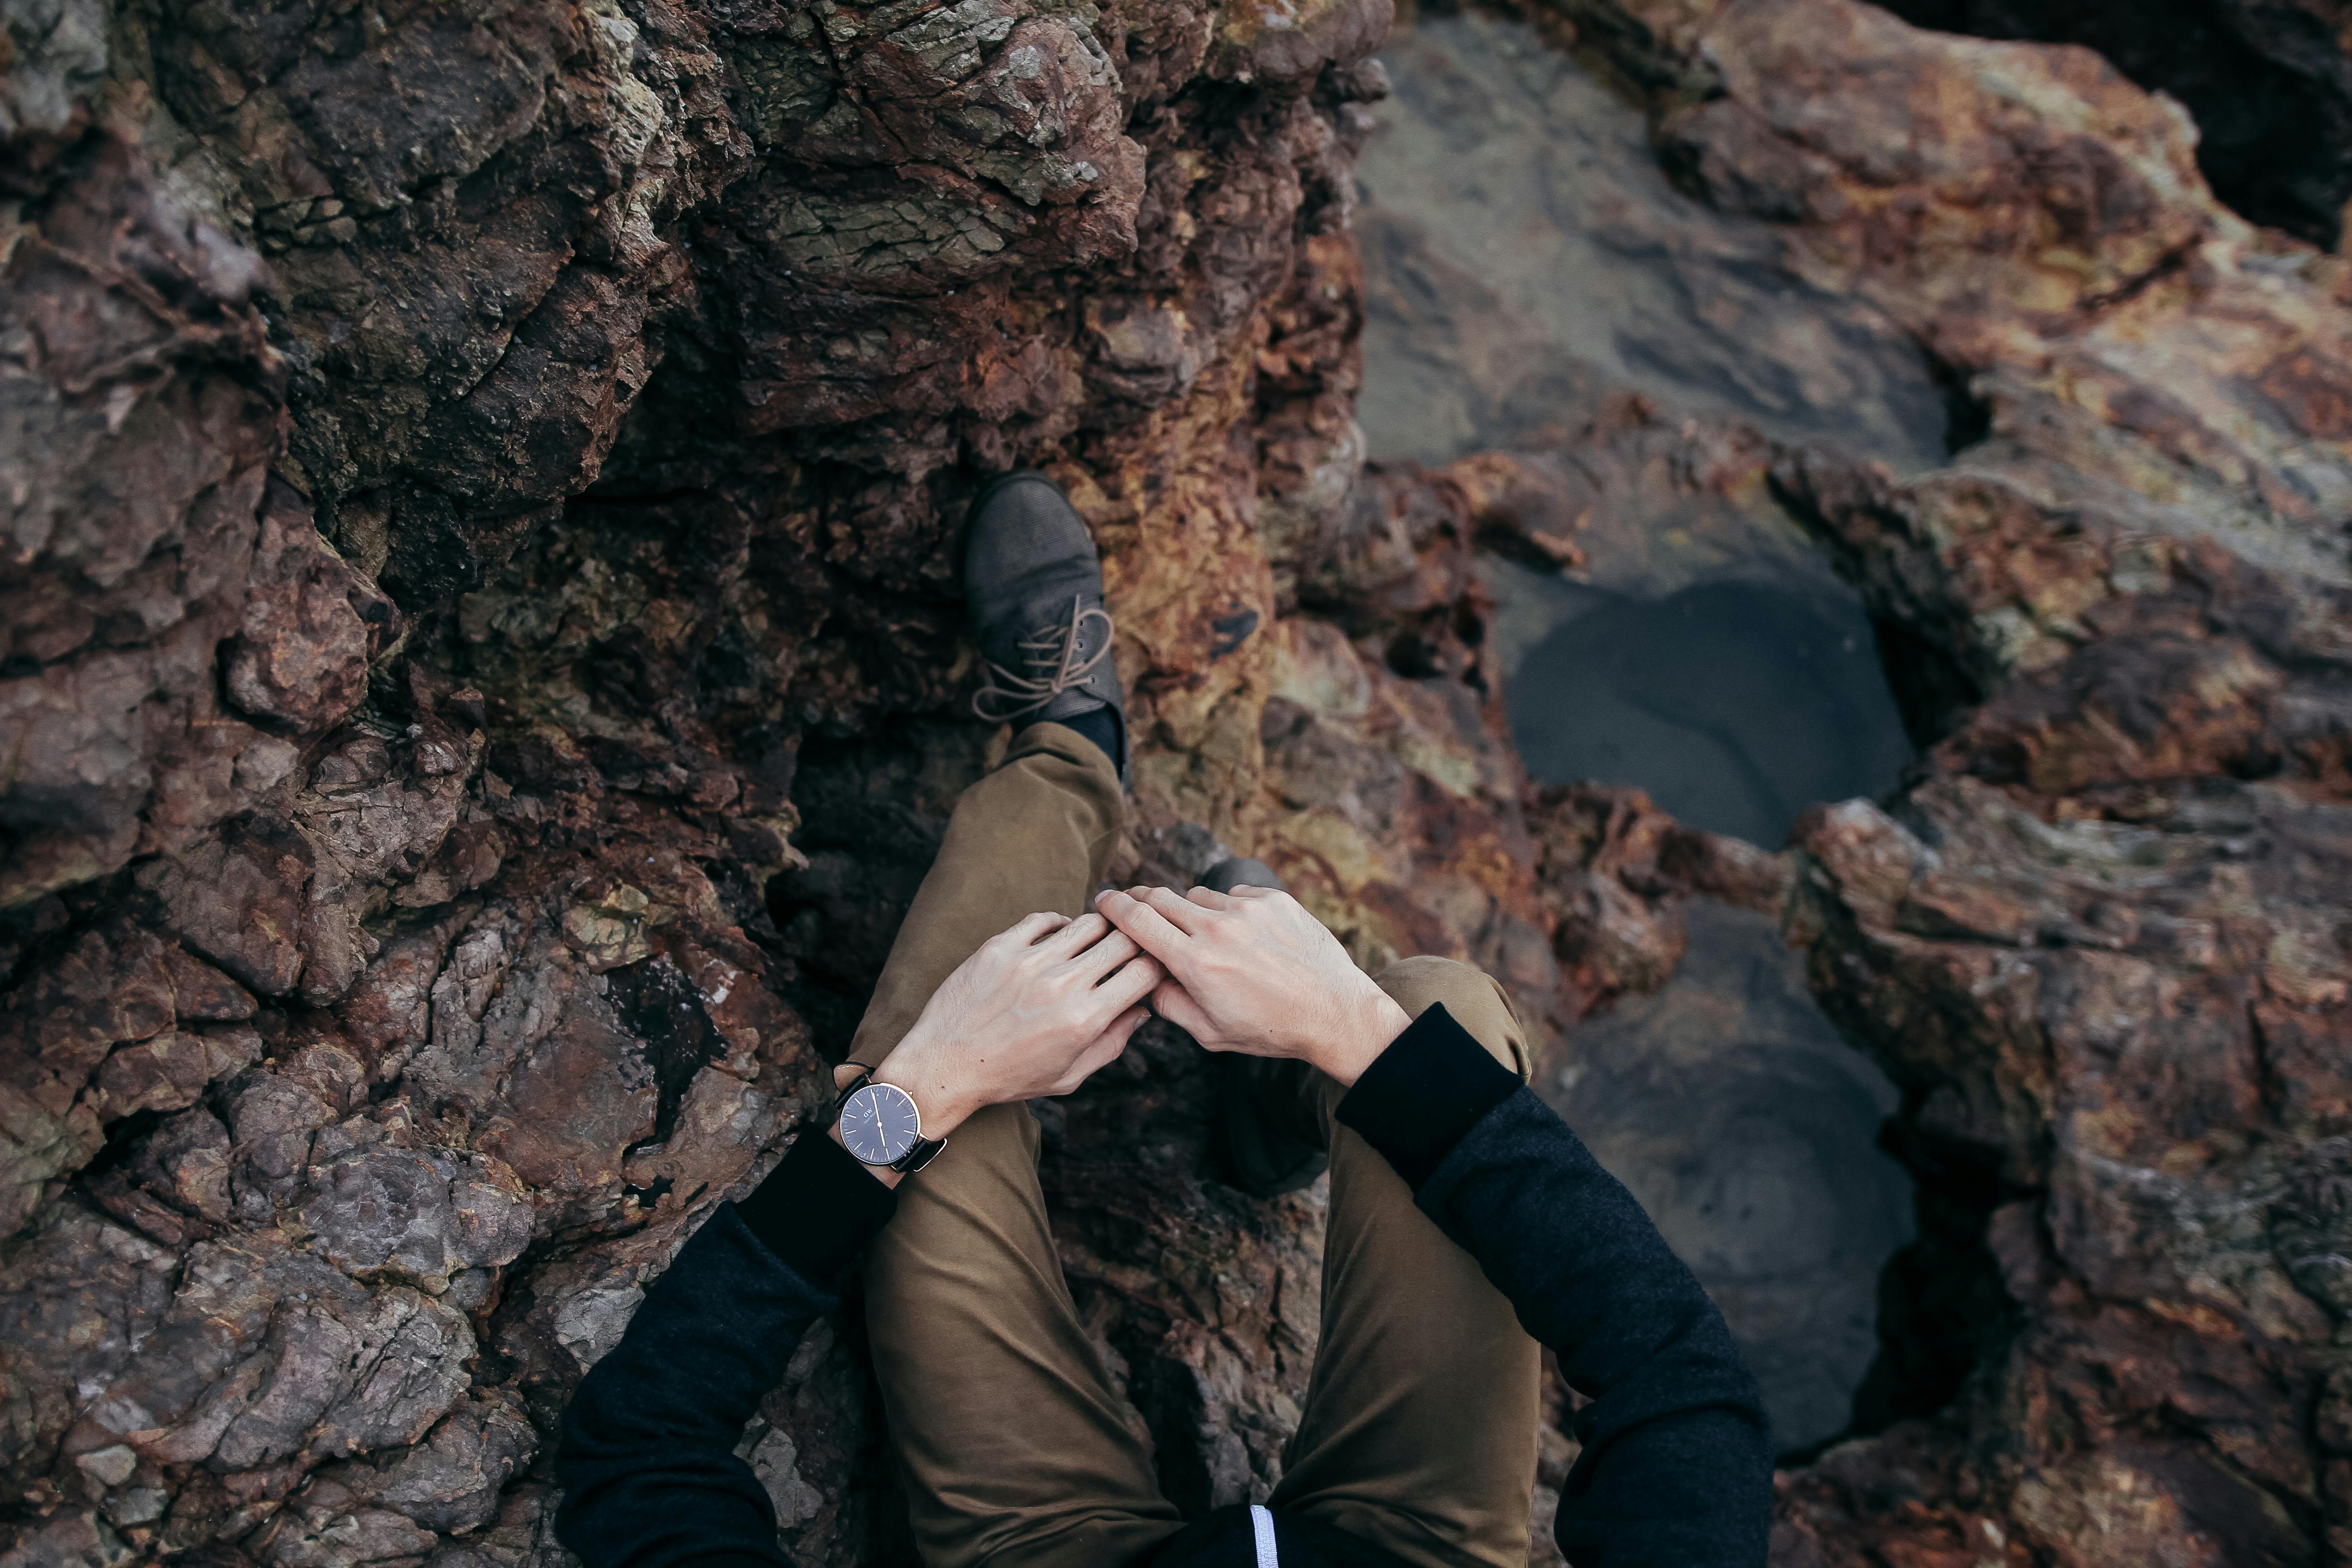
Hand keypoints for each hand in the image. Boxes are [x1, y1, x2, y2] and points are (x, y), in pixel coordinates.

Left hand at [832, 911, 1161, 1182]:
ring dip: (1100, 930)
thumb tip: (1141, 1011)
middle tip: (1131, 948)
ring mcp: (1029, 962)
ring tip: (1096, 940)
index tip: (1151, 969)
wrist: (943, 1067)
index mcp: (1084, 1019)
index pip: (1144, 972)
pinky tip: (1059, 938)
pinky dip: (1059, 924)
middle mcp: (1061, 985)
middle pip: (1123, 940)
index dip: (1157, 967)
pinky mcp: (1000, 948)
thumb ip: (1111, 1043)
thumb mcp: (1068, 1077)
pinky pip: (1044, 919)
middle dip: (1135, 942)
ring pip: (1087, 922)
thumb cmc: (1008, 1078)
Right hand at [1093, 884, 1409, 1086]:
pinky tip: (1243, 936)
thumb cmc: (1271, 1030)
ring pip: (1197, 896)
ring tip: (1200, 936)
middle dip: (1139, 899)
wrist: (1335, 1012)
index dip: (1112, 907)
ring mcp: (1248, 909)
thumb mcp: (1210, 1034)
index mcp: (1195, 963)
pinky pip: (1235, 895)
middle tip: (1131, 905)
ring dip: (1188, 911)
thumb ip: (1169, 1003)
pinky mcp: (1274, 899)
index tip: (1101, 901)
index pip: (1136, 921)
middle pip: (1159, 898)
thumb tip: (1147, 979)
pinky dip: (1228, 911)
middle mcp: (1217, 928)